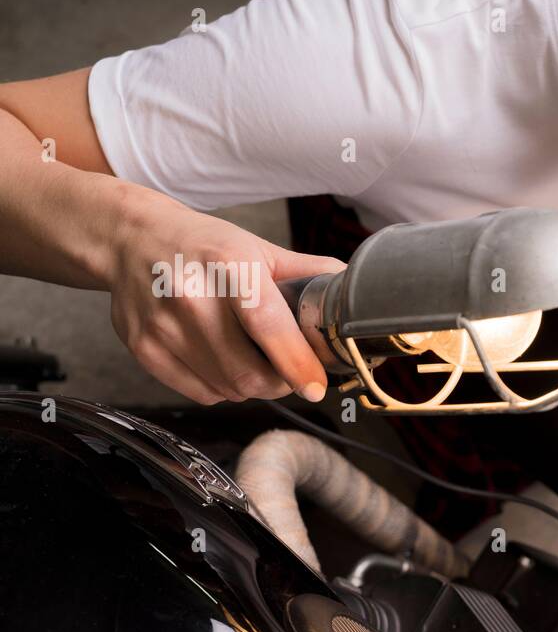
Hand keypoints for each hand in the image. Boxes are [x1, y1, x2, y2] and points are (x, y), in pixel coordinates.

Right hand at [109, 188, 344, 404]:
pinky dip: (222, 389)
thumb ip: (307, 274)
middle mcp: (190, 295)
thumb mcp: (258, 248)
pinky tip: (224, 364)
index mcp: (229, 265)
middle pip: (249, 372)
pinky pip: (200, 392)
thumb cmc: (204, 245)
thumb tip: (353, 294)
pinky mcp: (143, 348)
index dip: (296, 363)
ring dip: (253, 388)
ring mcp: (162, 325)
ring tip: (257, 364)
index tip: (315, 385)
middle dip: (280, 383)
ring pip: (227, 388)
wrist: (131, 239)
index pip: (268, 326)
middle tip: (290, 373)